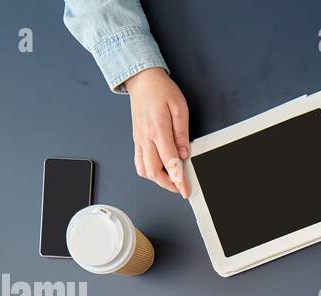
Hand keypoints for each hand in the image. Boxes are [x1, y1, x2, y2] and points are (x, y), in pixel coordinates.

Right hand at [125, 67, 189, 197]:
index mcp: (158, 129)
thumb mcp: (180, 108)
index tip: (184, 189)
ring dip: (157, 179)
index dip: (178, 178)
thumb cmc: (161, 90)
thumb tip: (185, 153)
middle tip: (181, 187)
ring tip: (171, 180)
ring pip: (144, 170)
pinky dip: (149, 171)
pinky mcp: (136, 140)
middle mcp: (145, 137)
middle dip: (168, 184)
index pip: (169, 161)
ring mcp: (139, 140)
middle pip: (153, 171)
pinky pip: (138, 162)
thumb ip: (182, 133)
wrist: (142, 81)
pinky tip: (159, 170)